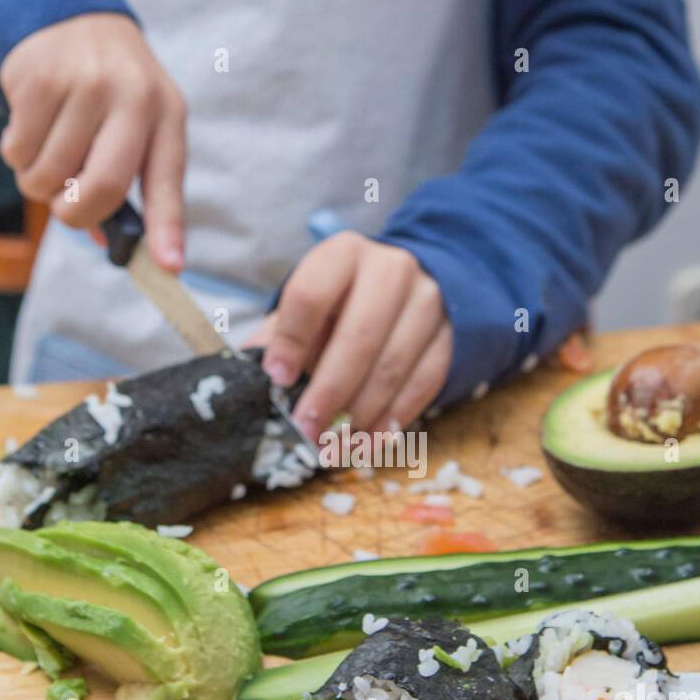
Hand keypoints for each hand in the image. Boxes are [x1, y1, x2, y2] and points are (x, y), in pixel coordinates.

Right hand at [0, 13, 186, 269]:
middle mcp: (132, 96)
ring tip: (50, 155)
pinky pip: (17, 152)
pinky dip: (18, 156)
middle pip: (102, 188)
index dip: (167, 230)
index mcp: (166, 114)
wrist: (71, 14)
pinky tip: (32, 128)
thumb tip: (107, 241)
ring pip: (49, 176)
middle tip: (66, 210)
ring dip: (39, 184)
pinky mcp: (38, 78)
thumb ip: (130, 184)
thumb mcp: (138, 125)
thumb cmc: (112, 92)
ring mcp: (84, 83)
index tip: (169, 268)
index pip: (168, 181)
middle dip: (76, 215)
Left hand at [246, 232, 452, 440]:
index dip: (292, 341)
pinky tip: (367, 443)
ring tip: (333, 446)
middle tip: (307, 429)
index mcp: (344, 254)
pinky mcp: (451, 335)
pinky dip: (393, 420)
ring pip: (394, 365)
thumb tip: (247, 379)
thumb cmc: (341, 306)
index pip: (312, 294)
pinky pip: (425, 384)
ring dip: (360, 415)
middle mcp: (392, 270)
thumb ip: (278, 339)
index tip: (276, 379)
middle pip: (361, 335)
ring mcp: (428, 302)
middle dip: (330, 391)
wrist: (404, 292)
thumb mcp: (305, 311)